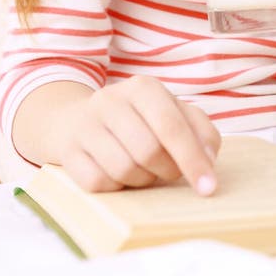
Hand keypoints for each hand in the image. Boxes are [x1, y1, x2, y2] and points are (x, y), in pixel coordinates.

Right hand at [57, 76, 221, 194]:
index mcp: (143, 87)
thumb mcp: (169, 112)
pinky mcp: (67, 150)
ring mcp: (86, 124)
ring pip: (123, 170)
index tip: (208, 188)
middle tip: (168, 172)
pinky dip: (114, 186)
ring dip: (141, 180)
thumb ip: (198, 129)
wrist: (73, 118)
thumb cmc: (135, 119)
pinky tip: (117, 174)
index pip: (172, 126)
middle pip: (149, 151)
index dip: (193, 160)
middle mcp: (112, 100)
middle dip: (166, 170)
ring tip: (142, 170)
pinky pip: (98, 182)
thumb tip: (209, 159)